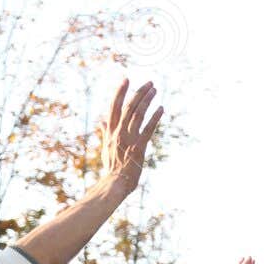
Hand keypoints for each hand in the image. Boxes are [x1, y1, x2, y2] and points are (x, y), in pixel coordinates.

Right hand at [99, 79, 163, 195]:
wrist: (114, 184)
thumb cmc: (111, 168)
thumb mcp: (105, 148)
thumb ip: (105, 132)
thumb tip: (101, 120)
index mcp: (110, 132)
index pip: (114, 107)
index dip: (120, 92)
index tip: (126, 79)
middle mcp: (118, 133)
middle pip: (128, 107)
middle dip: (139, 92)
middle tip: (149, 82)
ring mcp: (128, 139)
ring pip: (138, 114)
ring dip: (147, 100)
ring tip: (155, 90)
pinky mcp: (139, 147)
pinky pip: (148, 128)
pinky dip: (155, 117)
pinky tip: (161, 108)